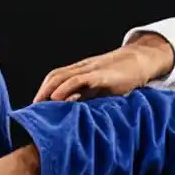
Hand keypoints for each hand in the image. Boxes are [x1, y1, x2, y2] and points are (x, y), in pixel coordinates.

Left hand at [32, 33, 174, 102]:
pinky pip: (79, 79)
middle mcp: (82, 68)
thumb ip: (89, 96)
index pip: (57, 77)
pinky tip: (57, 98)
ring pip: (63, 77)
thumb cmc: (123, 76)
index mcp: (82, 71)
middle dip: (42, 92)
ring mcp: (91, 70)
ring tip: (40, 105)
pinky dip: (66, 88)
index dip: (45, 89)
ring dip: (48, 91)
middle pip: (55, 76)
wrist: (142, 61)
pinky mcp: (100, 75)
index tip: (36, 106)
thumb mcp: (103, 87)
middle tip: (33, 109)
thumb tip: (75, 113)